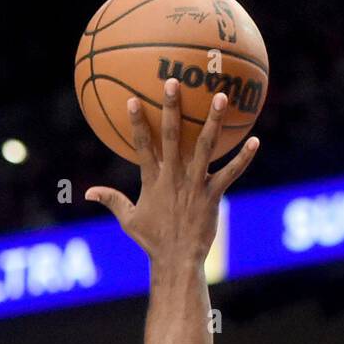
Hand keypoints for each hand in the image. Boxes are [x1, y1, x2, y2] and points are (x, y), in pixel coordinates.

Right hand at [85, 78, 258, 264]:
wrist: (177, 261)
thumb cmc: (153, 242)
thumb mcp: (129, 221)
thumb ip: (111, 201)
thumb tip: (88, 193)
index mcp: (153, 180)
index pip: (142, 146)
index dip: (137, 122)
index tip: (134, 99)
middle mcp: (173, 177)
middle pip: (171, 136)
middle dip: (171, 108)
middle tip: (174, 81)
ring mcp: (195, 185)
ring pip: (204, 147)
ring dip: (213, 121)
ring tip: (222, 97)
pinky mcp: (212, 195)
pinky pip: (231, 173)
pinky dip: (244, 158)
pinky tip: (256, 141)